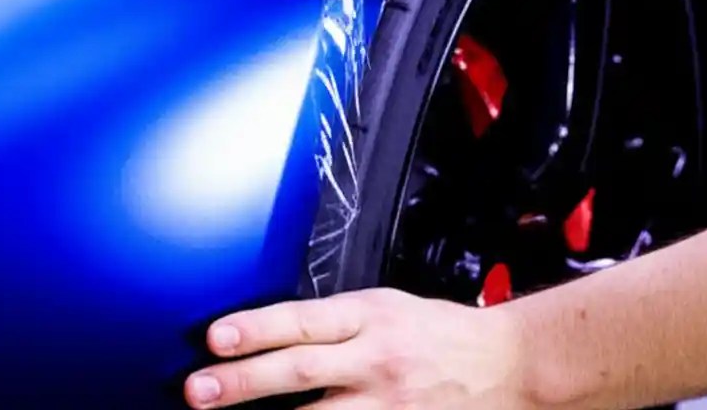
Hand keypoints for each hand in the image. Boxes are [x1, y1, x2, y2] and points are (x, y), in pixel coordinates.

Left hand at [182, 288, 535, 408]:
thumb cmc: (439, 331)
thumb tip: (271, 332)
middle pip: (300, 369)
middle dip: (244, 381)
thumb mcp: (386, 306)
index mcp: (370, 316)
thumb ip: (335, 321)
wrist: (507, 363)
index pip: (302, 320)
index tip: (215, 338)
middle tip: (199, 389)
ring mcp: (388, 403)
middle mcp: (376, 358)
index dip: (256, 329)